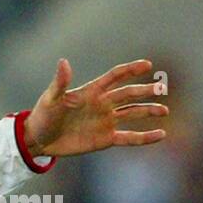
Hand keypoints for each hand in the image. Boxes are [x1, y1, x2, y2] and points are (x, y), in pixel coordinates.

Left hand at [22, 58, 167, 157]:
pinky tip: (161, 135)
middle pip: (129, 94)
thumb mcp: (50, 98)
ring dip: (149, 110)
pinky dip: (145, 137)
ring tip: (164, 110)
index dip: (130, 70)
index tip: (147, 65)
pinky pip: (130, 138)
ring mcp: (106, 121)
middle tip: (161, 88)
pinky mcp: (106, 139)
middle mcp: (103, 104)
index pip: (115, 76)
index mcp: (92, 91)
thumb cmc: (42, 116)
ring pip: (133, 113)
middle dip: (145, 91)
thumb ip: (60, 82)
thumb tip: (63, 61)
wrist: (38, 140)